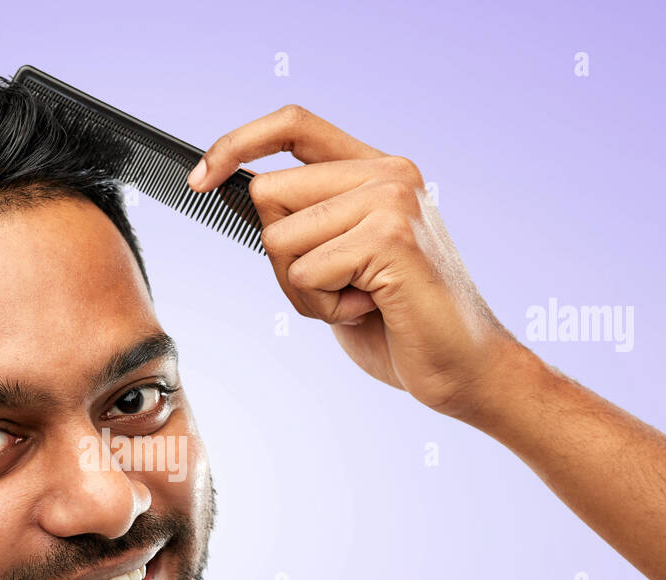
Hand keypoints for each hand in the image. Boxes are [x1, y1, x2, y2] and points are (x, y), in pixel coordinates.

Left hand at [189, 105, 521, 421]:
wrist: (465, 368)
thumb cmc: (398, 323)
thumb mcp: (340, 261)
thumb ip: (305, 224)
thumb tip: (234, 192)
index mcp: (376, 169)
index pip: (293, 125)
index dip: (238, 144)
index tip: (200, 179)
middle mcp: (387, 173)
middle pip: (268, 196)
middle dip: (282, 260)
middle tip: (338, 287)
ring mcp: (391, 200)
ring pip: (279, 241)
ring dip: (305, 291)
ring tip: (361, 300)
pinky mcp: (390, 237)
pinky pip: (305, 273)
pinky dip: (325, 308)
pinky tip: (373, 310)